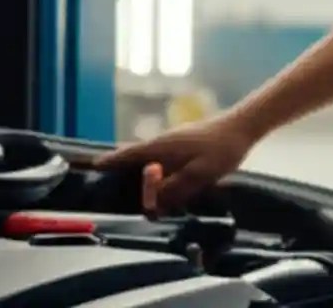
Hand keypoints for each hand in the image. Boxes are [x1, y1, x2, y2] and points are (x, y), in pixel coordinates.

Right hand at [92, 113, 259, 212]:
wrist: (243, 126)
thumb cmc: (221, 150)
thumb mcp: (199, 175)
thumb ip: (175, 190)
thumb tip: (153, 204)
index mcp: (160, 147)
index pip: (126, 155)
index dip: (108, 162)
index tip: (89, 166)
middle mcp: (162, 142)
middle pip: (134, 157)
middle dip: (119, 168)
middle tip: (106, 183)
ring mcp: (173, 141)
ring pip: (148, 159)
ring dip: (139, 172)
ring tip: (132, 189)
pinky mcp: (184, 144)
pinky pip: (161, 159)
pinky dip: (154, 170)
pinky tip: (160, 181)